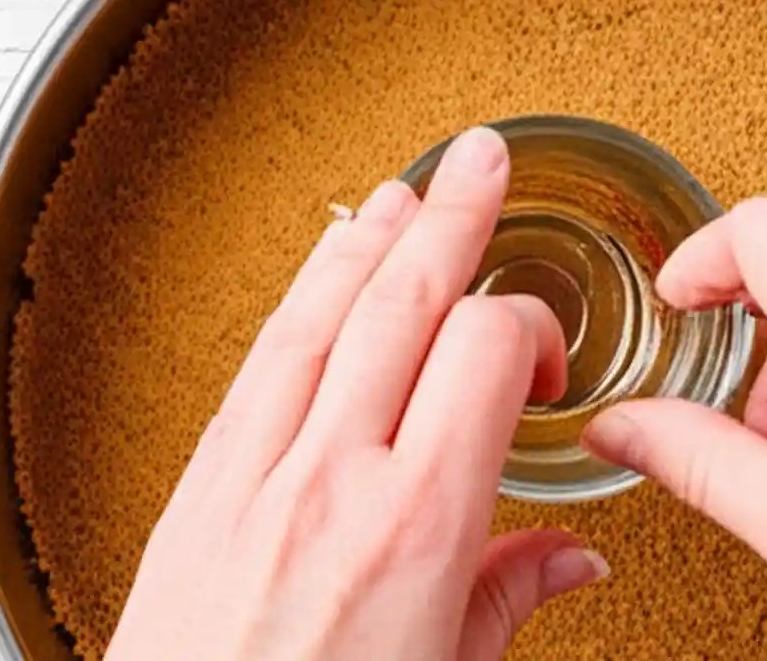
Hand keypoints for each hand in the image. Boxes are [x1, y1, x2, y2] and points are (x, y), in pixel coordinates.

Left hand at [106, 128, 608, 660]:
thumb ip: (508, 604)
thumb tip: (566, 560)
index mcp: (415, 529)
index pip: (482, 354)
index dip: (526, 329)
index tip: (540, 357)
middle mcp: (333, 480)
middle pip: (402, 304)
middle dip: (452, 217)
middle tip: (481, 163)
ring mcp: (255, 474)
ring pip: (319, 315)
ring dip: (365, 241)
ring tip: (399, 194)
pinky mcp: (200, 483)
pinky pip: (257, 363)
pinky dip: (296, 303)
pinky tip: (316, 278)